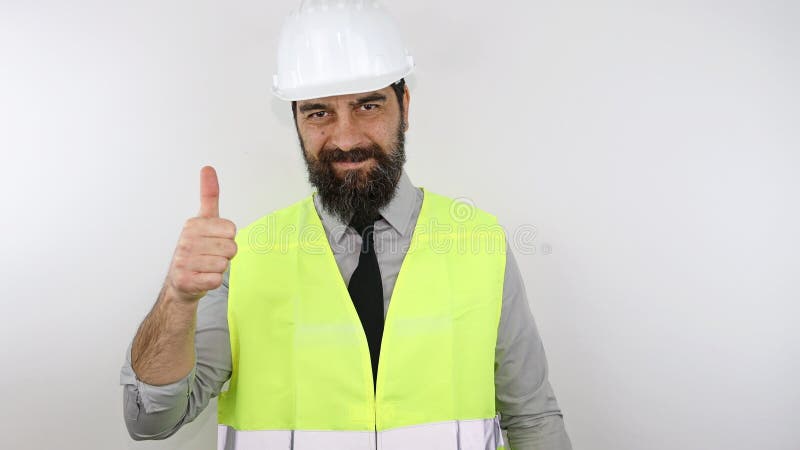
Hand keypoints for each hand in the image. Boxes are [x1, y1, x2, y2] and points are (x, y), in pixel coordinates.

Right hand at [166, 166, 237, 301]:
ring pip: (224, 264)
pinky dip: (212, 281)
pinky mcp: (186, 281)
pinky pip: (216, 280)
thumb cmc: (196, 250)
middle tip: (210, 255)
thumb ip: (209, 196)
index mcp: (193, 225)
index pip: (231, 230)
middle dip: (225, 254)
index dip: (228, 238)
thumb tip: (208, 168)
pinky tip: (201, 277)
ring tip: (205, 266)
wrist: (180, 282)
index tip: (214, 239)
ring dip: (219, 268)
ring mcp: (184, 262)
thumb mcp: (203, 220)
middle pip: (231, 248)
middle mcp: (186, 241)